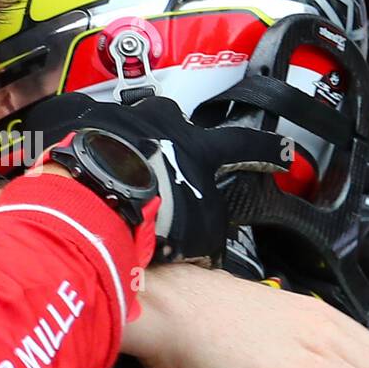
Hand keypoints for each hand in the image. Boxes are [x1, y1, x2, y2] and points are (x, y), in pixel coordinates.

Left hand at [24, 92, 289, 264]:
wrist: (88, 198)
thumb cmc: (149, 213)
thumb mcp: (199, 233)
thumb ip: (211, 233)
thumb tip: (210, 251)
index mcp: (199, 145)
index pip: (245, 144)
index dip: (267, 151)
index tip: (280, 152)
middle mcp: (163, 120)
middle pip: (179, 125)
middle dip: (176, 145)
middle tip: (167, 170)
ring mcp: (124, 116)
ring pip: (136, 126)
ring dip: (135, 148)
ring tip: (125, 177)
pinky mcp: (87, 122)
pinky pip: (99, 133)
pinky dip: (101, 151)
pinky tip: (97, 174)